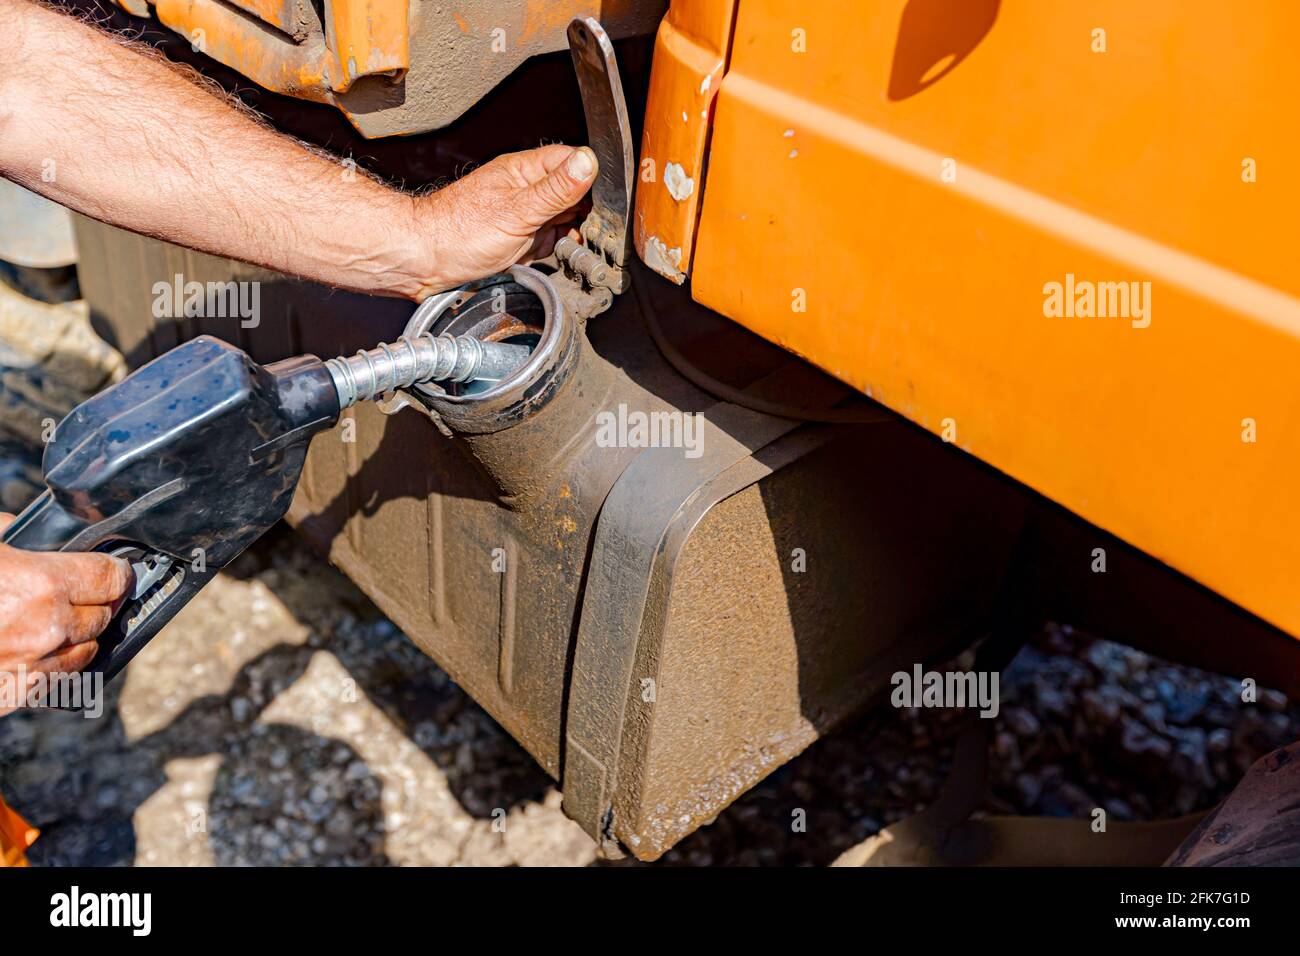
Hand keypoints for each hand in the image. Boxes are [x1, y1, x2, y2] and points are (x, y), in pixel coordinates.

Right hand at [0, 514, 130, 715]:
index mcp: (41, 584)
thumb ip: (9, 532)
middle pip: (104, 615)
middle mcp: (46, 629)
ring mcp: (32, 667)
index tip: (115, 567)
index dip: (116, 570)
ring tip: (60, 619)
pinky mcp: (15, 696)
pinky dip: (55, 663)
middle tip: (85, 590)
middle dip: (98, 601)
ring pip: (87, 650)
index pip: (110, 578)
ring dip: (80, 634)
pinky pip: (57, 679)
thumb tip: (27, 531)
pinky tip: (38, 648)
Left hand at [405, 144, 598, 297]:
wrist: (423, 261)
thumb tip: (588, 162)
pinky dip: (551, 250)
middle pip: (573, 192)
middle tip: (583, 230)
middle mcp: (526, 190)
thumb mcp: (517, 211)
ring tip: (559, 244)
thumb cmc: (457, 232)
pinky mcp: (518, 239)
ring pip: (563, 220)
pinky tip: (544, 255)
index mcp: (525, 171)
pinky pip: (547, 240)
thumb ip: (555, 190)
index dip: (592, 178)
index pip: (572, 161)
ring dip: (568, 234)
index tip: (606, 201)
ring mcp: (522, 215)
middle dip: (583, 212)